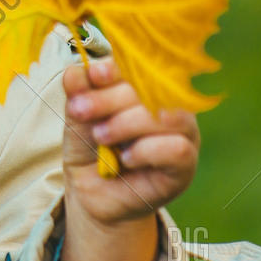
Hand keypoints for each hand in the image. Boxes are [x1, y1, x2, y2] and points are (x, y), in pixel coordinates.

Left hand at [62, 54, 198, 226]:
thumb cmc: (90, 148)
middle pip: (148, 89)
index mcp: (144, 86)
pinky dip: (147, 150)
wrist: (93, 193)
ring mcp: (182, 134)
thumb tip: (75, 71)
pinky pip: (177, 148)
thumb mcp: (78, 119)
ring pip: (164, 115)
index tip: (94, 74)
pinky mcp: (185, 165)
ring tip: (101, 137)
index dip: (117, 68)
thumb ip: (79, 94)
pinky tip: (126, 158)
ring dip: (126, 124)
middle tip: (81, 111)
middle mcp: (168, 105)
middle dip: (109, 98)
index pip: (137, 66)